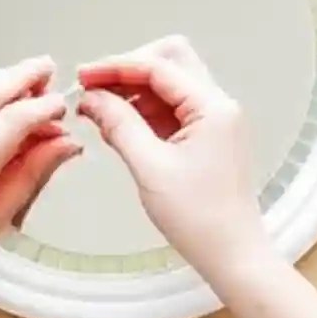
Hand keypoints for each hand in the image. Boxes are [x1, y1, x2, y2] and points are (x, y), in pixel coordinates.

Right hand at [76, 36, 267, 273]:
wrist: (233, 255)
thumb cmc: (201, 219)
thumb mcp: (150, 168)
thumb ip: (120, 125)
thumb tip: (93, 98)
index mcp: (213, 107)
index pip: (158, 66)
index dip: (115, 66)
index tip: (83, 76)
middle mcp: (218, 106)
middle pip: (168, 62)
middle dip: (127, 70)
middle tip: (92, 89)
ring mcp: (215, 120)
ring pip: (168, 85)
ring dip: (133, 91)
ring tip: (98, 112)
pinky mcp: (207, 137)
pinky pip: (172, 109)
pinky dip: (144, 111)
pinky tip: (118, 126)